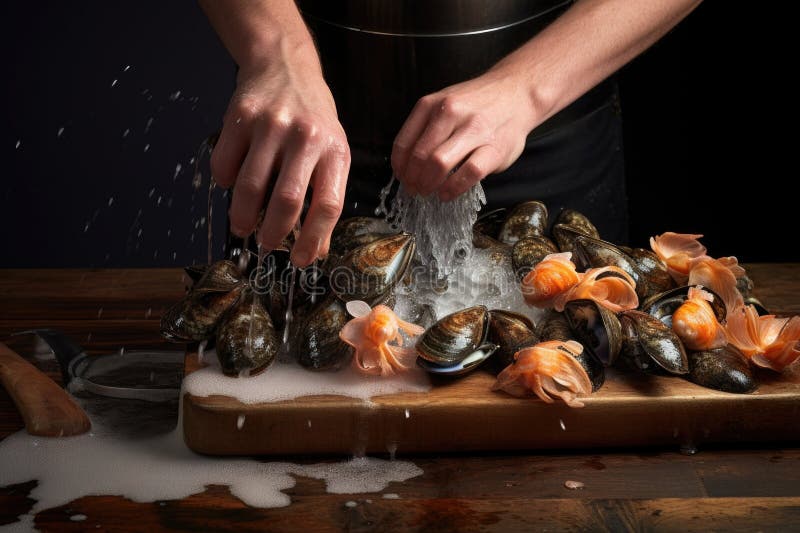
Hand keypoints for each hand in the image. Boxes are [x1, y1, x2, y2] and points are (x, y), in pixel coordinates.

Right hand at [211, 58, 349, 266]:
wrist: (286, 67)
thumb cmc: (313, 120)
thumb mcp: (332, 154)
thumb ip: (326, 198)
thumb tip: (316, 250)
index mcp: (335, 151)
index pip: (328, 205)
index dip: (314, 240)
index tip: (302, 261)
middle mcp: (306, 137)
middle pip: (287, 200)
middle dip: (273, 233)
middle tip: (266, 246)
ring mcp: (271, 125)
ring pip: (251, 187)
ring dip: (243, 216)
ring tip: (243, 226)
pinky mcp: (240, 117)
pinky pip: (225, 165)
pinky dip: (224, 183)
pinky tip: (232, 184)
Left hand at [391, 70, 537, 200]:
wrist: (517, 93)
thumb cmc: (478, 104)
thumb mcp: (444, 103)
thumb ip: (426, 127)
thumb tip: (407, 163)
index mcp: (432, 104)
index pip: (404, 143)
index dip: (400, 167)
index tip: (402, 178)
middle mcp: (450, 113)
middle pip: (419, 157)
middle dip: (413, 180)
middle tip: (415, 189)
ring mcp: (473, 130)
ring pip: (439, 164)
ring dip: (429, 184)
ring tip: (429, 192)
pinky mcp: (494, 148)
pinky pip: (468, 173)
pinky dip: (453, 188)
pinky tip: (447, 193)